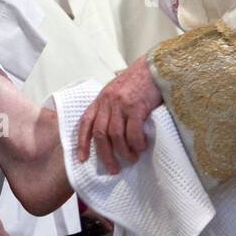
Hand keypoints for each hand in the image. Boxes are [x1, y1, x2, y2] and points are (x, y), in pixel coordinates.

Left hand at [76, 56, 162, 172]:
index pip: (86, 122)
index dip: (82, 142)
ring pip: (116, 135)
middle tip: (113, 169)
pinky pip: (133, 131)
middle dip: (105, 155)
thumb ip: (110, 108)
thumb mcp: (116, 92)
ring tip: (131, 159)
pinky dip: (136, 143)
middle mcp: (108, 102)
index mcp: (101, 99)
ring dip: (123, 152)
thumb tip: (110, 134)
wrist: (153, 67)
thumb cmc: (137, 81)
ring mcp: (121, 104)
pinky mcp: (137, 107)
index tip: (82, 158)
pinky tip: (141, 147)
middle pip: (100, 133)